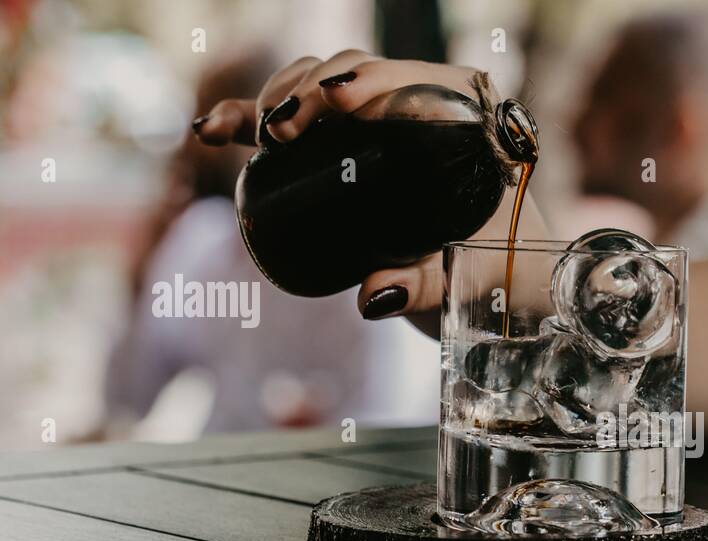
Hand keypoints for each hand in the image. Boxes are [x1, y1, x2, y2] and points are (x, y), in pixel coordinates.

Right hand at [192, 51, 543, 330]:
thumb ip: (426, 286)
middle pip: (360, 74)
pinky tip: (210, 128)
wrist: (495, 279)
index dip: (373, 80)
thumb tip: (372, 296)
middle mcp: (419, 112)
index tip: (338, 101)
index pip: (415, 80)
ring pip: (322, 86)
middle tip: (283, 128)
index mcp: (466, 125)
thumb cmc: (494, 270)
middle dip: (312, 88)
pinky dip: (249, 120)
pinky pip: (294, 125)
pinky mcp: (341, 151)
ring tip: (256, 132)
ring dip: (280, 96)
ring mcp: (375, 127)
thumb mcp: (467, 278)